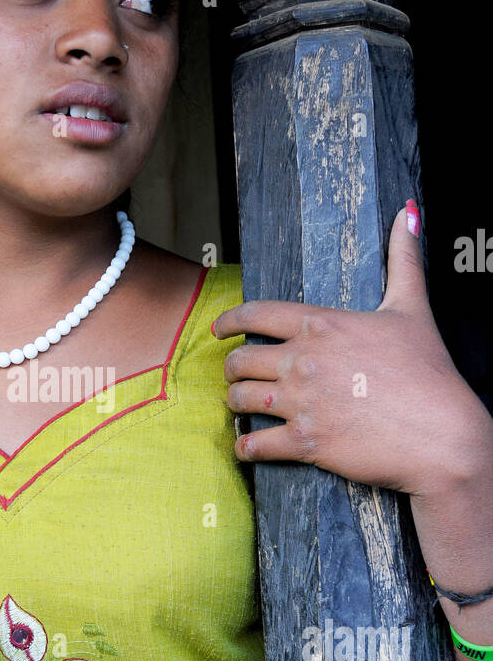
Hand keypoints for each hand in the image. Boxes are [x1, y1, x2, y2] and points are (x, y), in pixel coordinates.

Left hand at [212, 203, 484, 496]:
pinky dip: (245, 447)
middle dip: (231, 368)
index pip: (255, 314)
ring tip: (241, 406)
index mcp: (321, 325)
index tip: (218, 329)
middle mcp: (303, 361)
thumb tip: (408, 213)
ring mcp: (301, 402)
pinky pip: (255, 444)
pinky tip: (247, 447)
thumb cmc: (428, 371)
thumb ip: (403, 259)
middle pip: (239, 360)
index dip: (229, 321)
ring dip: (235, 403)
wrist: (442, 434)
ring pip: (239, 399)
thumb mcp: (412, 307)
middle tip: (236, 375)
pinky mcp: (305, 441)